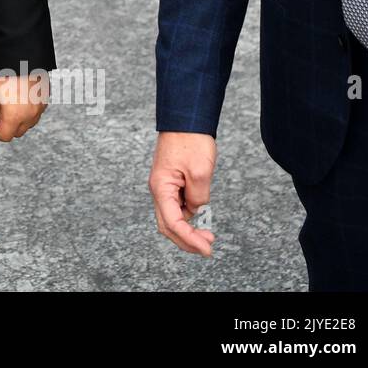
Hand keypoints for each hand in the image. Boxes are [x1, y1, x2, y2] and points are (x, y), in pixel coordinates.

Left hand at [0, 72, 48, 140]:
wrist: (24, 57)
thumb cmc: (7, 73)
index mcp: (14, 116)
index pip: (5, 136)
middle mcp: (29, 116)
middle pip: (17, 132)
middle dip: (7, 126)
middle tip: (0, 112)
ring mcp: (39, 109)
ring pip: (28, 124)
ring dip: (19, 119)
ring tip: (11, 102)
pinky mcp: (45, 101)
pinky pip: (36, 113)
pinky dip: (28, 111)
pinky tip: (21, 98)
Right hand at [149, 131, 216, 255]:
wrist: (185, 120)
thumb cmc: (190, 141)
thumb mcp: (201, 172)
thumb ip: (199, 198)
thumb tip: (197, 210)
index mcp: (161, 187)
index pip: (172, 222)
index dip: (189, 239)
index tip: (206, 248)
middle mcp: (159, 189)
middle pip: (168, 224)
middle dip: (186, 240)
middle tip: (208, 247)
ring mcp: (164, 186)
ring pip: (172, 217)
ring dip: (188, 229)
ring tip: (208, 235)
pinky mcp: (171, 183)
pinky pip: (177, 206)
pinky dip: (189, 217)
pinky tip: (202, 218)